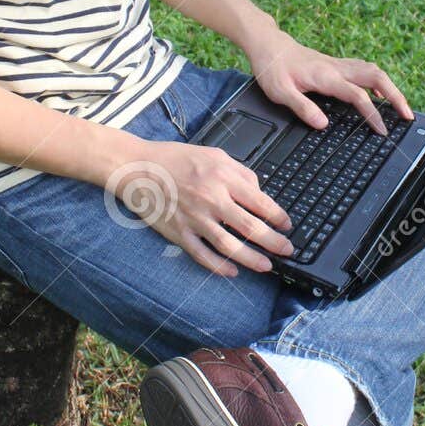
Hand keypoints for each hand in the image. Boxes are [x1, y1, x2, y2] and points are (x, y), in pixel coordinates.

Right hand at [108, 139, 295, 278]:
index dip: (278, 217)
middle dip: (273, 242)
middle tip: (287, 250)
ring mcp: (194, 218)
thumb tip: (259, 191)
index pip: (261, 202)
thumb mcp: (214, 154)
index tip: (287, 225)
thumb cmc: (175, 159)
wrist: (137, 167)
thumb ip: (240, 172)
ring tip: (267, 266)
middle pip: (250, 227)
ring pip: (228, 246)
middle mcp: (211, 199)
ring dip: (251, 259)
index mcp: (222, 177)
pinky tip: (232, 271)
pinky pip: (201, 254)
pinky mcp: (178, 232)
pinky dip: (218, 266)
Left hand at [244, 24, 412, 135]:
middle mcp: (336, 68)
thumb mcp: (280, 92)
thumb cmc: (272, 68)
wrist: (267, 44)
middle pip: (376, 77)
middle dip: (396, 95)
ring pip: (373, 71)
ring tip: (401, 106)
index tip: (382, 130)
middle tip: (408, 115)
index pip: (357, 96)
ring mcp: (338, 64)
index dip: (372, 114)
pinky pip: (364, 69)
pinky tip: (380, 93)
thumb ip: (302, 108)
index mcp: (325, 76)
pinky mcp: (336, 64)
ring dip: (391, 87)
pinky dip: (378, 81)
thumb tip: (323, 124)